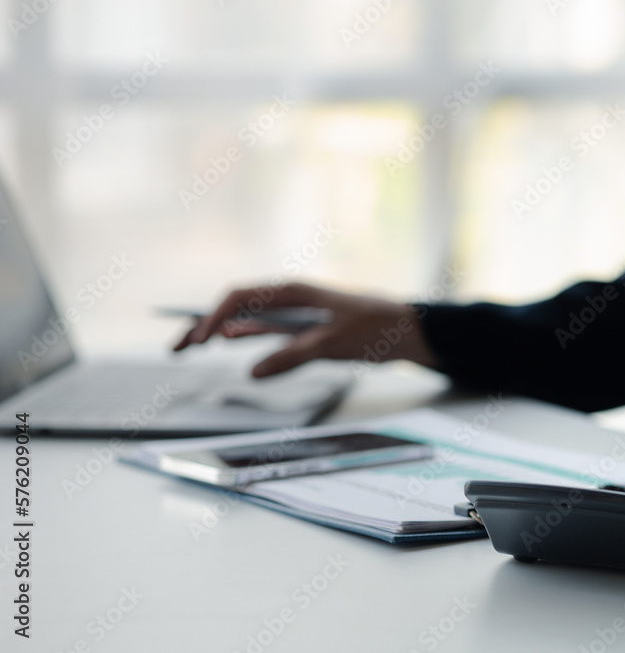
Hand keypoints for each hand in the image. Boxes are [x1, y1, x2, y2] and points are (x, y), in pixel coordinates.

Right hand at [172, 282, 436, 376]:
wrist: (409, 330)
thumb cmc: (376, 328)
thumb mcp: (333, 345)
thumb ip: (292, 356)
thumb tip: (253, 372)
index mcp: (294, 291)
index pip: (241, 298)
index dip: (214, 317)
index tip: (198, 340)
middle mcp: (290, 299)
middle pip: (237, 307)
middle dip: (204, 325)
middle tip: (177, 348)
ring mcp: (297, 314)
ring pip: (249, 320)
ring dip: (220, 332)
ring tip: (189, 348)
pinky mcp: (307, 329)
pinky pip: (268, 331)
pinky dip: (246, 337)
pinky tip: (231, 343)